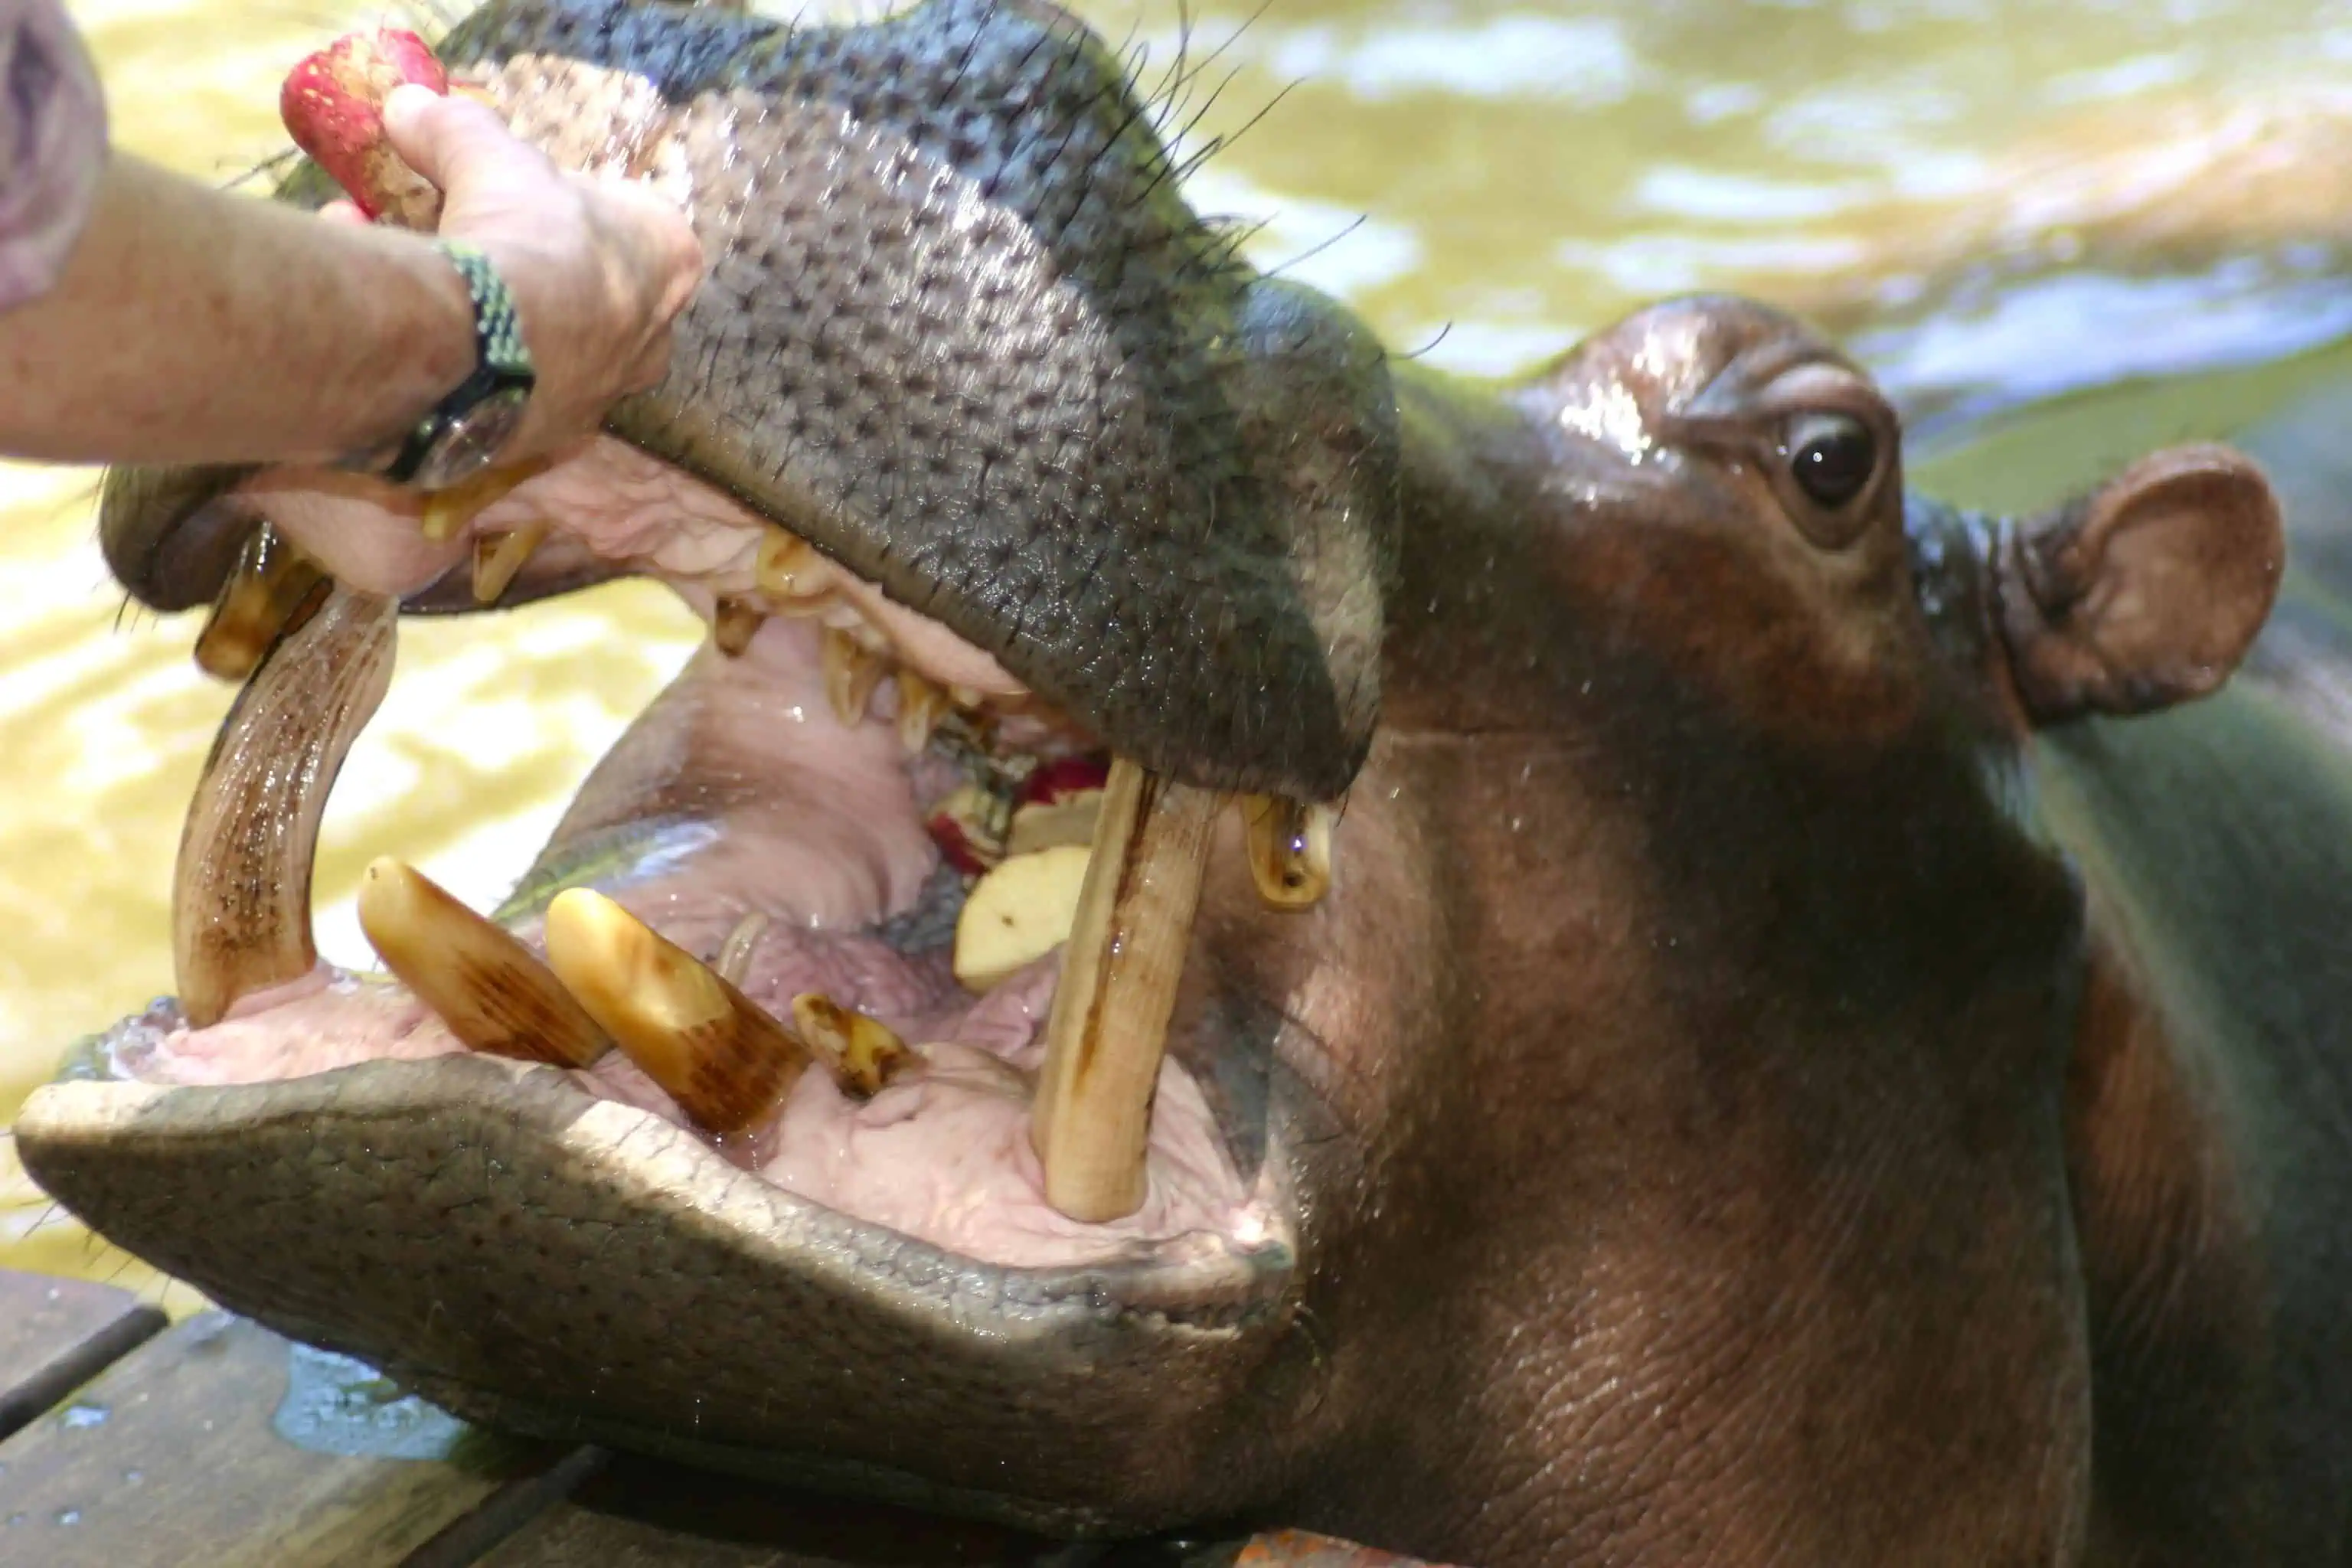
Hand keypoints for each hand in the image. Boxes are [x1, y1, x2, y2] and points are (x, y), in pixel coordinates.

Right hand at [349, 84, 703, 465]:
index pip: (642, 227)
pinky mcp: (547, 440)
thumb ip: (455, 128)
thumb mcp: (486, 157)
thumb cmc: (520, 237)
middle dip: (545, 276)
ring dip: (499, 325)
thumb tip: (408, 103)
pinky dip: (466, 369)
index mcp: (668, 262)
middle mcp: (652, 339)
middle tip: (484, 249)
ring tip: (431, 294)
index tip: (527, 198)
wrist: (484, 346)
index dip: (582, 209)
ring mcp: (603, 397)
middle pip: (602, 297)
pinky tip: (414, 345)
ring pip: (554, 354)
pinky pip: (506, 395)